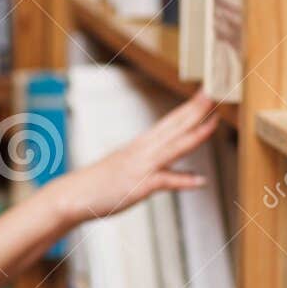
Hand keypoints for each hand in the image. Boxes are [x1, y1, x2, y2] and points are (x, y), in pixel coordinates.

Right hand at [38, 90, 220, 227]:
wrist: (72, 195)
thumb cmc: (96, 184)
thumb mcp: (124, 168)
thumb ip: (147, 167)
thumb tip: (167, 171)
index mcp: (139, 145)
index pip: (170, 122)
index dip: (189, 108)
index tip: (205, 95)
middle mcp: (142, 151)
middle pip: (174, 127)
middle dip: (195, 110)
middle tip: (213, 92)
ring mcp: (141, 166)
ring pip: (173, 146)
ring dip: (195, 134)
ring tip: (214, 122)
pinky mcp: (139, 185)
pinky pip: (164, 181)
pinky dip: (182, 180)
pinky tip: (199, 180)